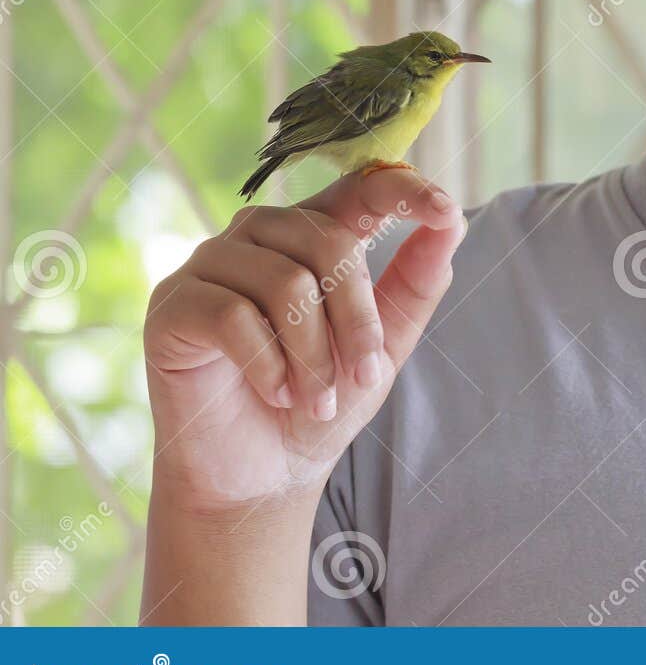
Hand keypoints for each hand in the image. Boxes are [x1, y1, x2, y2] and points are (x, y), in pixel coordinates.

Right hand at [143, 167, 465, 516]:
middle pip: (329, 245)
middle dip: (359, 321)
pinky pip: (233, 315)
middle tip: (362, 380)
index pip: (359, 187)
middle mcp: (260, 234)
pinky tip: (276, 395)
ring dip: (314, 356)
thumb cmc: (321, 403)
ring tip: (317, 401)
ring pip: (285, 283)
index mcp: (315, 233)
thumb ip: (415, 283)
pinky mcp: (173, 304)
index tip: (444, 212)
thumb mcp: (383, 344)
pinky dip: (268, 364)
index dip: (403, 191)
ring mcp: (210, 263)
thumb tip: (452, 223)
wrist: (261, 477)